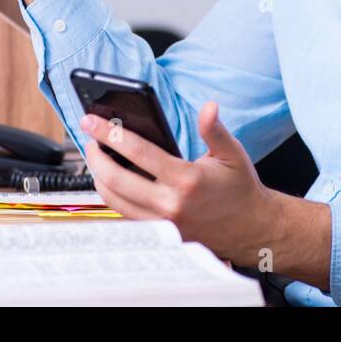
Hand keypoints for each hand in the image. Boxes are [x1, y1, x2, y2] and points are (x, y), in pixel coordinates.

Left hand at [80, 101, 275, 265]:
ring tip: (95, 156)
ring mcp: (163, 223)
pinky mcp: (160, 234)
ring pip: (114, 200)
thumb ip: (215, 130)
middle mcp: (170, 204)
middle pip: (116, 179)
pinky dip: (112, 195)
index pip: (137, 152)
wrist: (252, 229)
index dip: (110, 134)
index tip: (92, 121)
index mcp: (186, 180)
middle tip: (88, 137)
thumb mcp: (232, 153)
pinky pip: (125, 214)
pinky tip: (109, 179)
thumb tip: (208, 107)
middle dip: (95, 155)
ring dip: (97, 176)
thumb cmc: (240, 188)